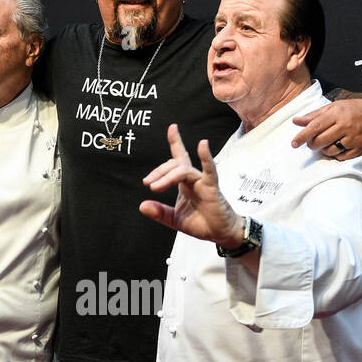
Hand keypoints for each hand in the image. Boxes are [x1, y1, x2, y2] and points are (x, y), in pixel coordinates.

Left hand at [140, 124, 243, 246]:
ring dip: (167, 176)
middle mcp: (193, 179)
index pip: (178, 160)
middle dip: (159, 171)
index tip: (172, 128)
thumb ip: (159, 212)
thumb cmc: (201, 223)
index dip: (175, 142)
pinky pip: (209, 170)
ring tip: (155, 186)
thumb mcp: (174, 219)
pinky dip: (206, 157)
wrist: (218, 234)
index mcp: (184, 184)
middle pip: (175, 164)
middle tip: (148, 182)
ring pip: (183, 169)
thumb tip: (142, 206)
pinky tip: (202, 145)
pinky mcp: (212, 188)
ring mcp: (202, 182)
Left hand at [291, 96, 361, 160]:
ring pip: (330, 151)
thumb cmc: (349, 110)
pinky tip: (337, 146)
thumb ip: (313, 116)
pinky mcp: (358, 148)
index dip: (303, 136)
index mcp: (336, 114)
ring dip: (323, 149)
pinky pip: (341, 157)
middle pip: (321, 141)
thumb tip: (295, 121)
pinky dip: (335, 154)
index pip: (315, 126)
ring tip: (326, 142)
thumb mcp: (332, 107)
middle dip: (312, 144)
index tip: (294, 144)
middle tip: (312, 142)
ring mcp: (353, 138)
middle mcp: (345, 126)